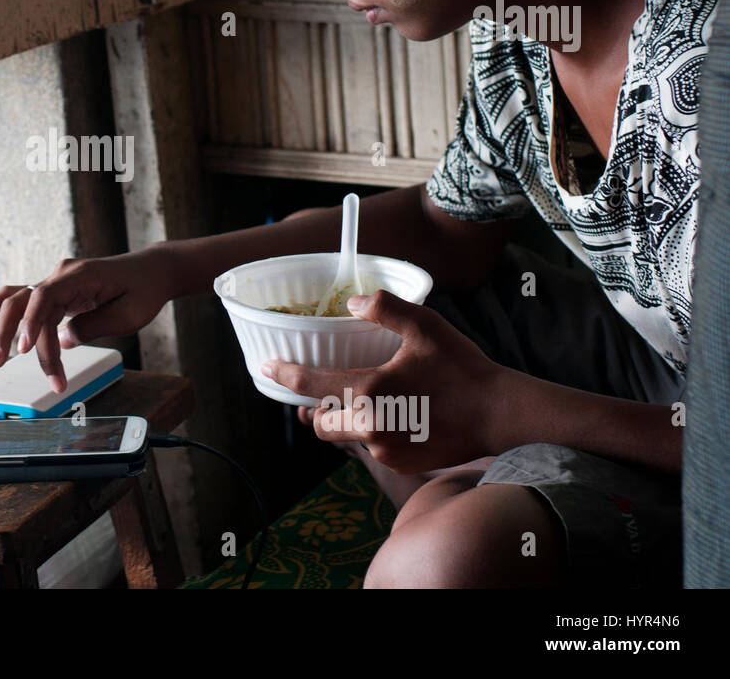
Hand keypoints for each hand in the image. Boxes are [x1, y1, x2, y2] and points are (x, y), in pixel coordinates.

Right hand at [0, 246, 180, 392]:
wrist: (151, 271)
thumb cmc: (143, 290)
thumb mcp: (127, 315)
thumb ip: (92, 327)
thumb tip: (62, 341)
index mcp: (80, 275)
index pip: (44, 296)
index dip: (29, 323)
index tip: (23, 350)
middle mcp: (61, 275)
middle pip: (24, 301)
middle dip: (10, 334)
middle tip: (2, 365)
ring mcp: (56, 281)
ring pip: (18, 303)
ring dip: (3, 330)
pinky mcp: (55, 292)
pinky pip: (24, 303)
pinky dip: (1, 313)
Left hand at [263, 289, 507, 472]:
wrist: (500, 415)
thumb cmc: (463, 367)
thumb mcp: (425, 326)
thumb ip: (385, 309)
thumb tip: (352, 302)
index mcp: (369, 391)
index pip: (310, 385)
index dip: (284, 375)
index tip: (267, 368)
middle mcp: (370, 426)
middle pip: (321, 422)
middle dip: (315, 408)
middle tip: (317, 393)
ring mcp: (384, 450)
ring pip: (347, 436)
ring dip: (345, 420)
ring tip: (357, 401)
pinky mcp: (401, 464)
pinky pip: (372, 448)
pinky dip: (372, 433)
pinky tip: (389, 416)